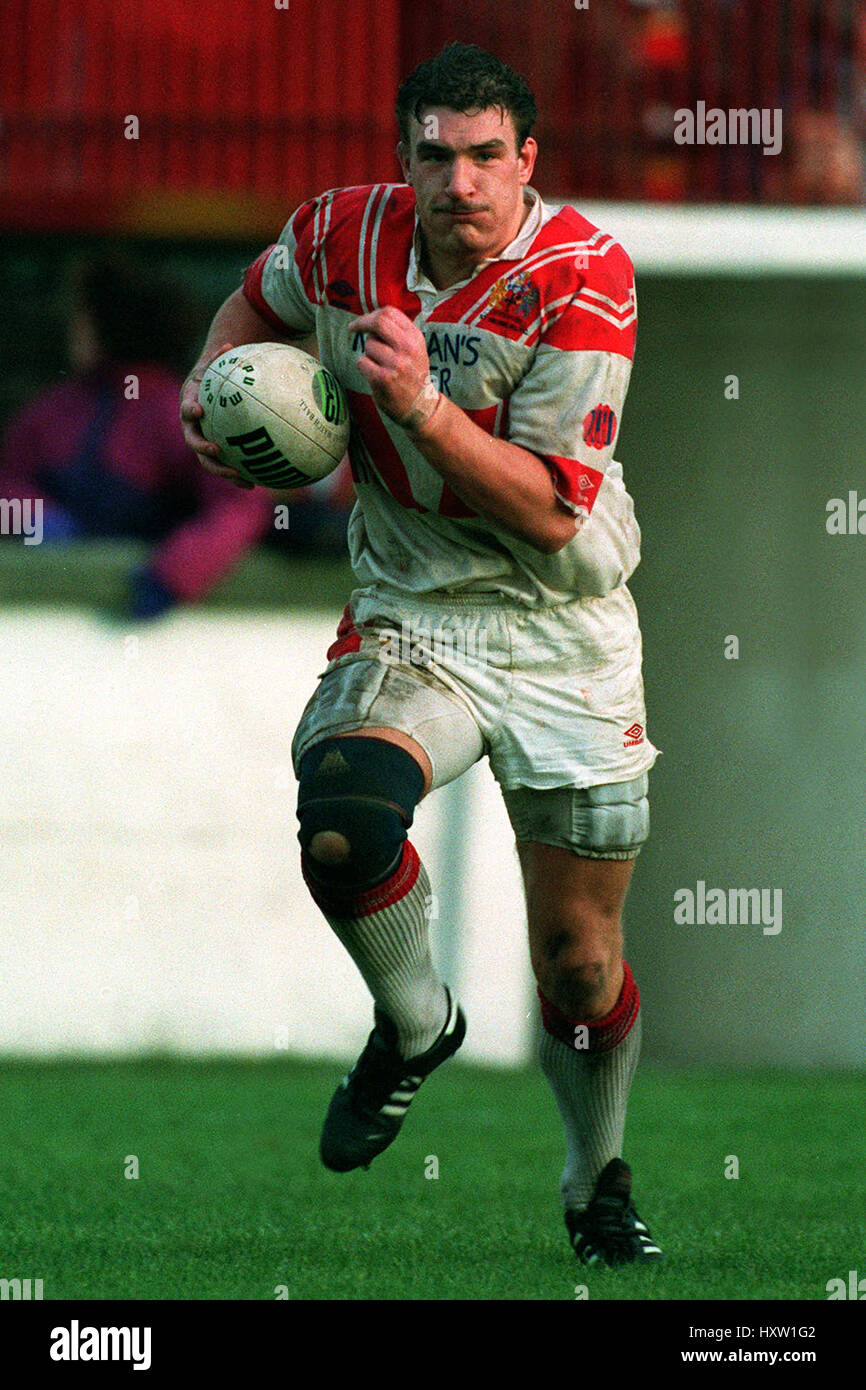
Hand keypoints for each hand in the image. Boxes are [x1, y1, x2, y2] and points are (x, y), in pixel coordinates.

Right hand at [180, 342, 254, 488]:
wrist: (207, 392)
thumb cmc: (213, 375)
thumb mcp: (215, 366)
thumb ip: (220, 358)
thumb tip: (229, 344)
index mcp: (190, 406)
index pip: (187, 408)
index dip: (190, 410)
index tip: (199, 411)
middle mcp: (192, 427)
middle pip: (194, 441)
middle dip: (204, 448)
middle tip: (218, 450)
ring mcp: (202, 442)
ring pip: (208, 460)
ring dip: (222, 471)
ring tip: (241, 477)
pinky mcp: (214, 453)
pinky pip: (224, 466)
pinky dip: (237, 476)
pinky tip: (254, 484)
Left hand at [348, 307, 434, 425]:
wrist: (420, 406)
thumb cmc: (412, 375)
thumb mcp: (414, 349)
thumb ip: (398, 333)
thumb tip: (372, 317)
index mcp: (415, 338)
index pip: (390, 313)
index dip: (371, 315)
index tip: (362, 322)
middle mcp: (408, 349)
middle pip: (379, 322)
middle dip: (361, 323)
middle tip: (352, 328)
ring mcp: (396, 364)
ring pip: (368, 345)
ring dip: (368, 354)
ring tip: (380, 365)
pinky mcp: (383, 379)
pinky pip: (362, 362)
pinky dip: (364, 367)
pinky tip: (375, 375)